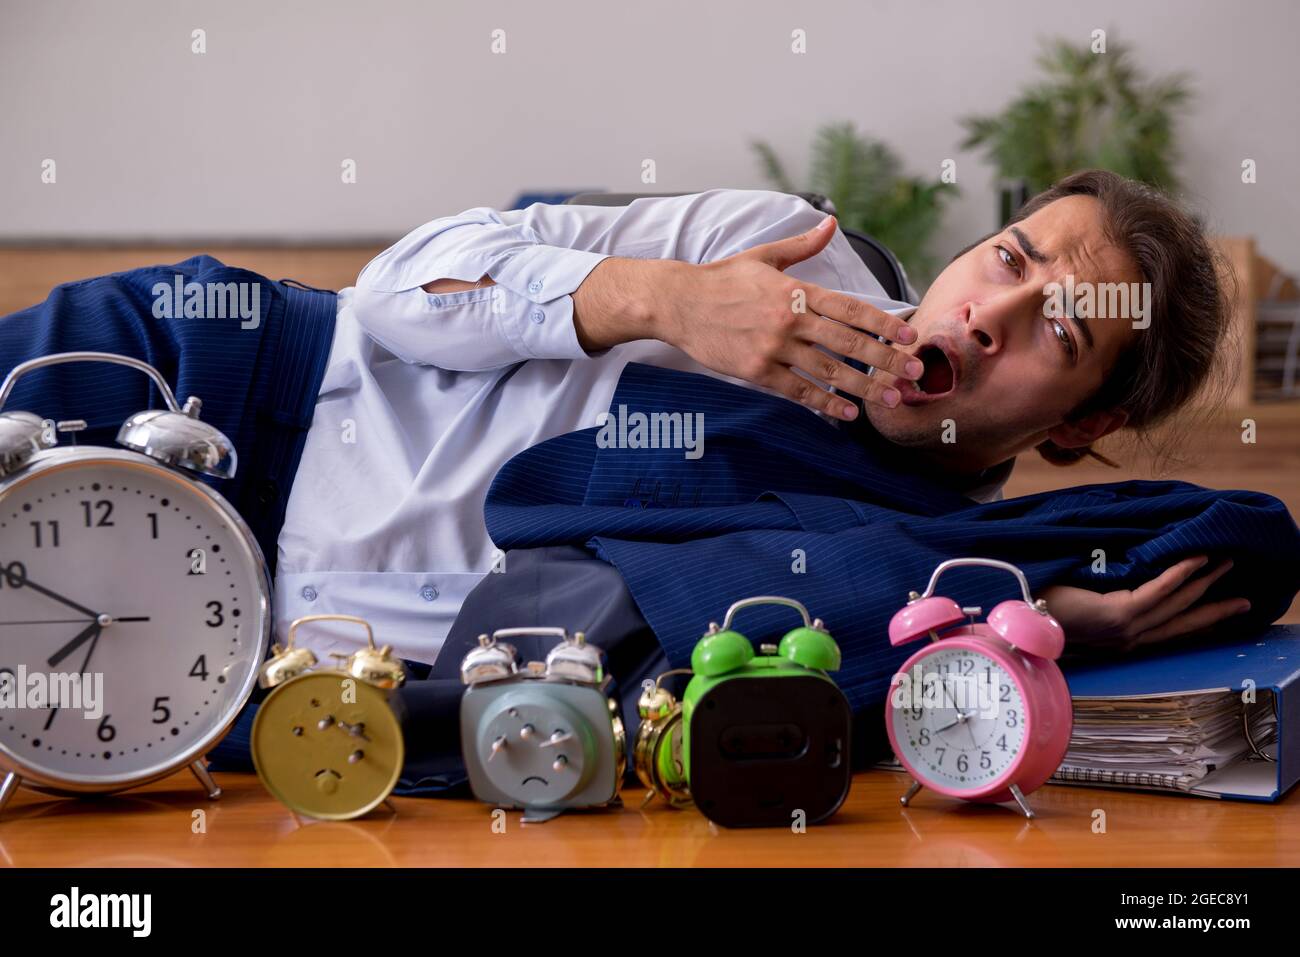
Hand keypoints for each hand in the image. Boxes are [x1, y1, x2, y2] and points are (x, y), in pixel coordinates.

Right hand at [574, 215, 922, 419]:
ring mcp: (772, 347)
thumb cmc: (720, 279)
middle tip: (914, 375)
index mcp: (796, 290)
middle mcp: (789, 319)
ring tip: (891, 399)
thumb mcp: (763, 256)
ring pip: (827, 370)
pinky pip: (798, 391)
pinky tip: (847, 412)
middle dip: (885, 360)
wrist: (677, 302)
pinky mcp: (756, 370)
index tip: (908, 337)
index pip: (850, 308)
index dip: (883, 324)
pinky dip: (825, 403)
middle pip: (847, 343)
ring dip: (863, 387)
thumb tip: (831, 223)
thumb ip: (802, 246)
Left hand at [1038, 556, 1250, 652]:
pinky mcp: (1116, 615)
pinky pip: (1156, 590)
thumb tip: (1121, 566)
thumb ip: (1105, 590)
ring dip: (1204, 580)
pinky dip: (1178, 573)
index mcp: (1120, 636)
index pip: (1168, 626)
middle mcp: (1127, 637)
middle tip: (1244, 596)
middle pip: (1182, 620)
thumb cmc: (1036, 600)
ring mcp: (1123, 628)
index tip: (1224, 606)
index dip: (1198, 615)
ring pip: (1175, 603)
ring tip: (1226, 562)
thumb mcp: (1079, 595)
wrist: (1012, 612)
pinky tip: (1196, 558)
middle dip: (1214, 605)